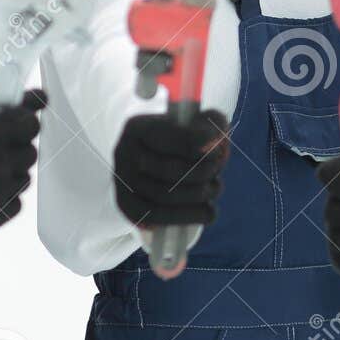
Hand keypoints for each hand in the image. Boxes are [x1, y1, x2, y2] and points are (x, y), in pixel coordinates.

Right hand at [0, 90, 46, 229]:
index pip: (31, 125)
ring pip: (23, 179)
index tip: (10, 126)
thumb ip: (2, 101)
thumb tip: (42, 97)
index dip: (21, 124)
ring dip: (9, 173)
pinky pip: (15, 205)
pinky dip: (4, 199)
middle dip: (14, 148)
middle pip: (29, 153)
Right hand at [113, 109, 228, 227]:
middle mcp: (124, 153)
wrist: (157, 157)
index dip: (198, 144)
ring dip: (199, 196)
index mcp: (138, 126)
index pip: (170, 136)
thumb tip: (213, 141)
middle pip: (169, 170)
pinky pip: (155, 217)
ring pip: (164, 196)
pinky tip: (207, 212)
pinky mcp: (126, 205)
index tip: (216, 149)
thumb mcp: (199, 122)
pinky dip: (187, 216)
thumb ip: (212, 123)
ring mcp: (122, 181)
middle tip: (216, 169)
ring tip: (214, 188)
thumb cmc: (184, 138)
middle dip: (202, 172)